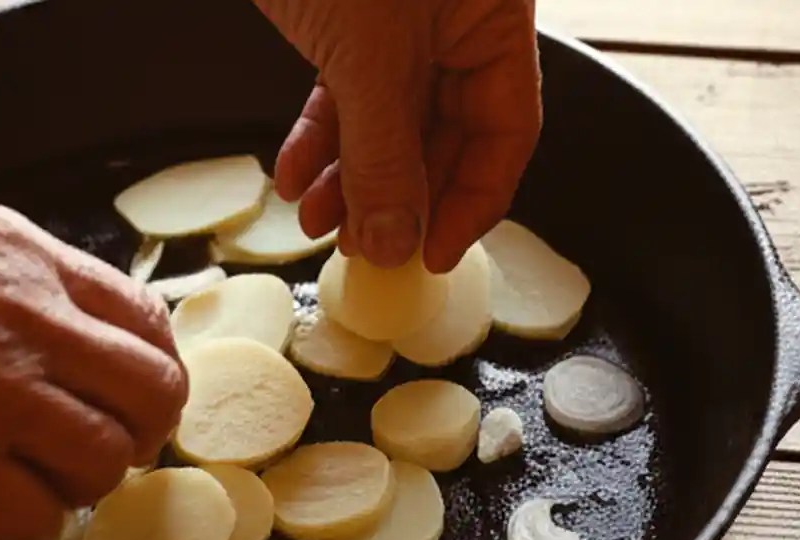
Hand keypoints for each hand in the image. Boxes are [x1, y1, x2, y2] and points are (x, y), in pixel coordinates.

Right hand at [0, 203, 186, 539]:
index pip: (147, 321)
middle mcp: (27, 317)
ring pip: (105, 462)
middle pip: (153, 393)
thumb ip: (24, 287)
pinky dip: (24, 533)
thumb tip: (84, 343)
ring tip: (34, 483)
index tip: (126, 400)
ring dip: (79, 487)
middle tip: (96, 451)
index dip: (149, 373)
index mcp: (26, 258)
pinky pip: (36, 523)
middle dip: (138, 434)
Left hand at [253, 0, 541, 271]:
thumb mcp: (367, 55)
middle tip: (367, 250)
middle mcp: (455, 19)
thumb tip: (395, 242)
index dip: (473, 201)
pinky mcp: (347, 20)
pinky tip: (292, 178)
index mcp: (493, 15)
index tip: (432, 255)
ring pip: (388, 120)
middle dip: (402, 197)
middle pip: (445, 135)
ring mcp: (400, 21)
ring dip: (352, 178)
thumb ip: (382, 155)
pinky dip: (319, 139)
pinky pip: (344, 94)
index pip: (507, 130)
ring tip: (318, 225)